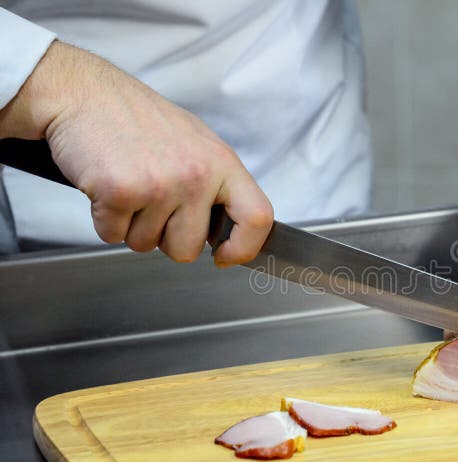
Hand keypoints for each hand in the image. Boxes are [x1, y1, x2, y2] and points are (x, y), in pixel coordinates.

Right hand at [0, 41, 271, 264]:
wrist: (82, 92)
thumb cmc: (137, 118)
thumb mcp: (196, 143)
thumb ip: (216, 185)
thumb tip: (230, 228)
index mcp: (222, 163)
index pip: (257, 218)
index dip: (244, 247)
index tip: (226, 255)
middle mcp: (196, 175)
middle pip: (189, 249)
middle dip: (165, 238)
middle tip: (151, 203)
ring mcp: (159, 185)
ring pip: (146, 245)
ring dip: (131, 225)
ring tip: (128, 184)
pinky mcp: (120, 192)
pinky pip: (112, 235)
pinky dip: (103, 219)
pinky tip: (105, 184)